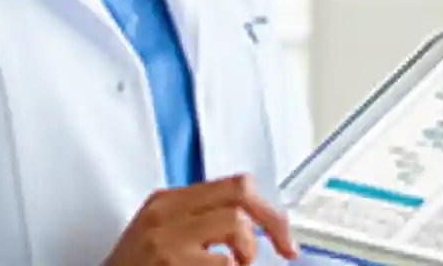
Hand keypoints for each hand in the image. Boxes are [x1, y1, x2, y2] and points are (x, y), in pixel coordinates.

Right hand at [104, 174, 299, 265]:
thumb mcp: (158, 233)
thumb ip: (197, 221)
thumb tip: (250, 225)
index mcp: (167, 201)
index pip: (233, 185)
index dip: (268, 209)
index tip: (283, 234)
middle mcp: (167, 213)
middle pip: (240, 195)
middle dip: (273, 223)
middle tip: (284, 248)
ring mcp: (168, 239)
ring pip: (236, 227)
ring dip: (245, 257)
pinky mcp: (171, 262)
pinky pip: (224, 264)